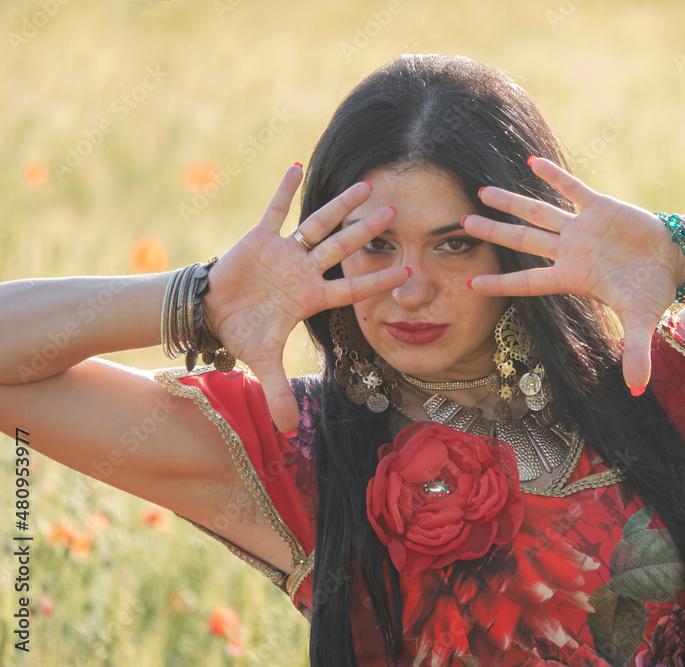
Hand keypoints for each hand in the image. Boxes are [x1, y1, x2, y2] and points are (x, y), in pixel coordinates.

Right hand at [202, 165, 408, 432]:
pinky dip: (285, 190)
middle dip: (368, 232)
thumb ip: (277, 392)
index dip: (378, 280)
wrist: (208, 312)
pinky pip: (275, 210)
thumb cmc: (241, 332)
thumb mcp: (262, 362)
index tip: (407, 269)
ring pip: (318, 225)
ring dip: (339, 206)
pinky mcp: (259, 237)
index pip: (352, 287)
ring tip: (365, 186)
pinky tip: (298, 166)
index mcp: (311, 297)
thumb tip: (289, 432)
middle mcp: (304, 270)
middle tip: (396, 213)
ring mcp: (284, 251)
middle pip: (343, 248)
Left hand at [463, 157, 681, 393]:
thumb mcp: (642, 321)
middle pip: (521, 241)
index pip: (528, 282)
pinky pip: (571, 188)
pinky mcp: (599, 206)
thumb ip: (636, 352)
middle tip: (462, 224)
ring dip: (511, 202)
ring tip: (482, 191)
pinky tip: (531, 163)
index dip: (501, 283)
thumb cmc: (652, 290)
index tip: (471, 284)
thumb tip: (637, 390)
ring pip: (538, 212)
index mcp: (572, 278)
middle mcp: (569, 251)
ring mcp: (581, 227)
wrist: (674, 259)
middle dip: (493, 233)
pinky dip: (553, 176)